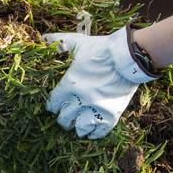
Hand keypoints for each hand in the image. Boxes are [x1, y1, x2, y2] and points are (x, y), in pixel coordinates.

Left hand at [43, 25, 156, 139]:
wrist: (128, 56)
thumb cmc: (102, 49)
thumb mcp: (79, 42)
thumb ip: (60, 42)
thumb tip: (44, 39)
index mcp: (70, 84)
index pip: (53, 103)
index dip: (52, 105)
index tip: (54, 105)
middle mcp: (81, 99)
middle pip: (64, 118)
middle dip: (63, 117)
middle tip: (66, 114)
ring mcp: (97, 108)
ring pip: (80, 128)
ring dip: (77, 126)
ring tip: (78, 123)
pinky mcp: (112, 114)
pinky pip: (99, 131)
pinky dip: (93, 133)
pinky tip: (90, 131)